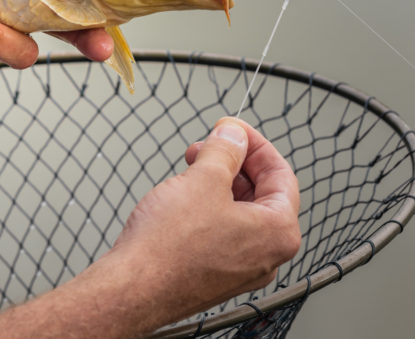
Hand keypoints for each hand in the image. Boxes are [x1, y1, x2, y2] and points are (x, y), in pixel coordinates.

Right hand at [105, 117, 301, 327]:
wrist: (134, 287)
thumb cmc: (169, 245)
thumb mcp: (202, 179)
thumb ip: (225, 151)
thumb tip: (233, 135)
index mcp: (278, 231)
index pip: (281, 174)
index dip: (254, 144)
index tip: (232, 128)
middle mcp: (267, 255)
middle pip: (261, 193)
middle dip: (234, 163)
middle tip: (207, 144)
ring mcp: (242, 268)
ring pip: (240, 212)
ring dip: (218, 183)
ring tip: (190, 168)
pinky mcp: (216, 273)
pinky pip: (222, 231)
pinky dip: (208, 207)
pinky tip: (184, 196)